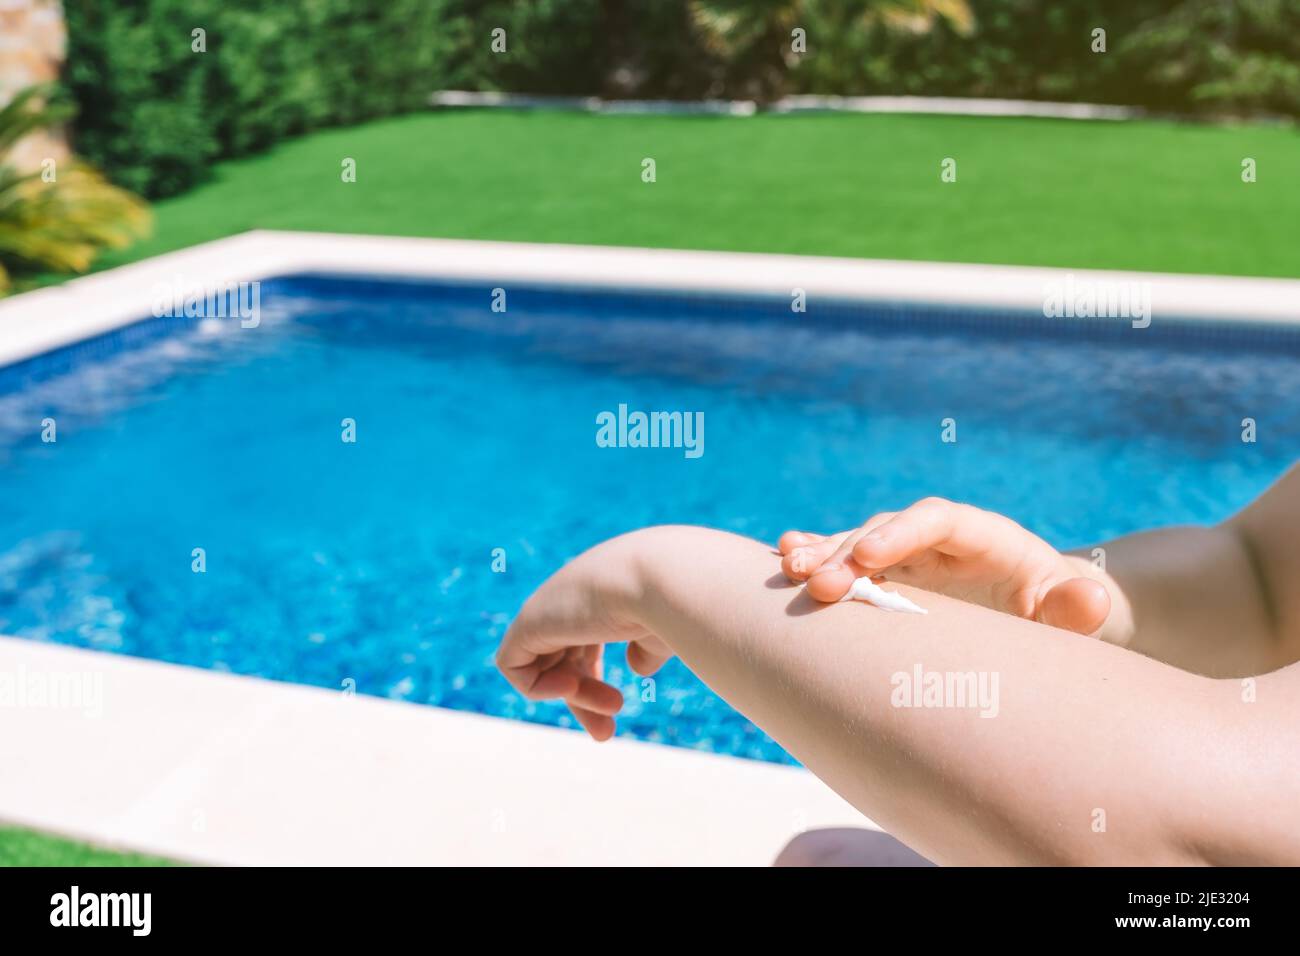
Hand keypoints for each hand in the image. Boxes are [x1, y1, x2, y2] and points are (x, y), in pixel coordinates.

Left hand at [495, 533, 673, 740]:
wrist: (658, 578)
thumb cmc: (669, 605)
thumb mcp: (659, 633)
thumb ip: (645, 648)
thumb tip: (636, 667)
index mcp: (595, 597)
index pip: (580, 645)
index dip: (591, 683)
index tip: (615, 709)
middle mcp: (567, 598)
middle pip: (561, 661)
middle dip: (583, 701)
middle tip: (605, 736)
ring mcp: (546, 607)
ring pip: (543, 668)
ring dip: (576, 699)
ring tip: (611, 711)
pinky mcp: (527, 621)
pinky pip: (513, 666)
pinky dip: (538, 687)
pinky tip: (571, 685)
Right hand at [778, 497, 1110, 634]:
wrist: (1041, 610)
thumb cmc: (1059, 611)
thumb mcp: (1074, 611)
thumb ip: (1078, 606)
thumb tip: (1093, 601)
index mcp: (982, 535)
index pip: (938, 519)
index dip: (902, 533)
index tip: (869, 558)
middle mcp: (937, 536)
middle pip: (888, 531)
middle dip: (849, 553)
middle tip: (817, 585)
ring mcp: (908, 554)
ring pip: (858, 543)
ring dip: (823, 553)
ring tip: (788, 568)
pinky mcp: (889, 573)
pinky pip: (848, 560)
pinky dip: (818, 556)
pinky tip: (782, 562)